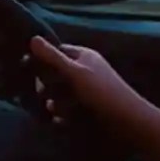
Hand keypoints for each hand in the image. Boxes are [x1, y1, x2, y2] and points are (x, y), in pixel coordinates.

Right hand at [28, 36, 143, 124]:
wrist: (129, 122)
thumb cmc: (102, 93)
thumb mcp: (75, 73)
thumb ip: (53, 57)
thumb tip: (32, 39)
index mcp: (84, 57)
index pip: (57, 51)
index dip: (44, 59)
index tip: (30, 69)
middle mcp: (85, 71)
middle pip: (56, 74)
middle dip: (48, 85)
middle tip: (44, 93)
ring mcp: (88, 90)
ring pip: (61, 93)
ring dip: (55, 103)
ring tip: (56, 111)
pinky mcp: (89, 108)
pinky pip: (68, 108)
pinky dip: (64, 115)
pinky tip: (61, 121)